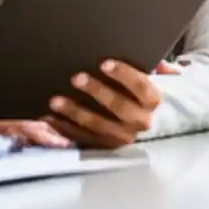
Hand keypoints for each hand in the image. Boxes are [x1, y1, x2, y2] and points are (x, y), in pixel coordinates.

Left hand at [45, 60, 162, 148]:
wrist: (149, 121)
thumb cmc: (143, 92)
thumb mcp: (156, 77)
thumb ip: (157, 67)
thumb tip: (157, 62)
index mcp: (152, 101)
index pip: (141, 86)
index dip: (123, 74)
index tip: (104, 63)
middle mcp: (141, 121)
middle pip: (120, 107)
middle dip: (97, 91)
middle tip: (76, 78)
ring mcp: (123, 136)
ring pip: (99, 126)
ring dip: (76, 113)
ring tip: (56, 101)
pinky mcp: (105, 146)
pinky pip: (84, 139)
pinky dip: (66, 129)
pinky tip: (51, 118)